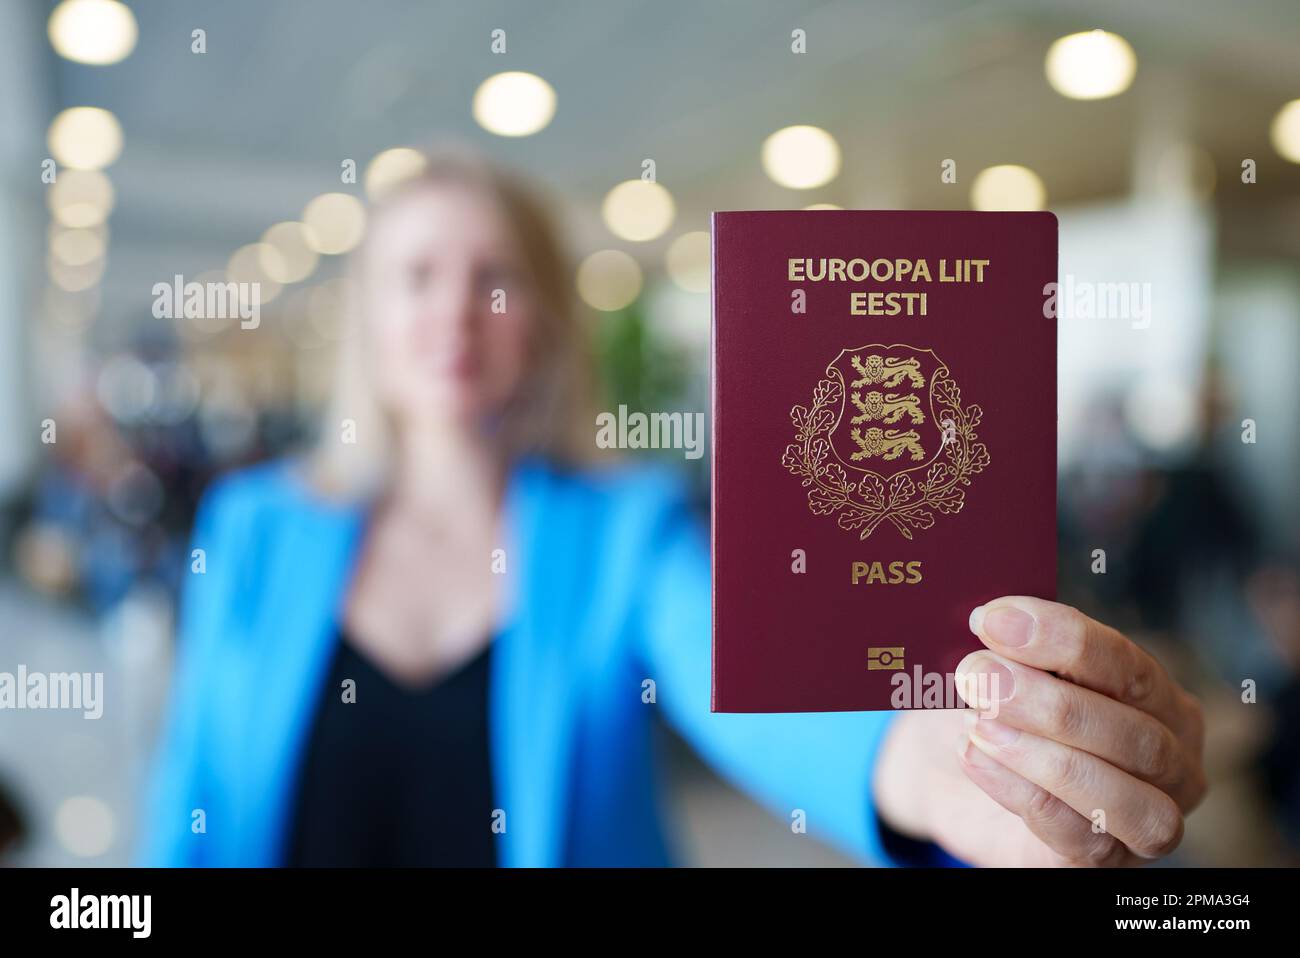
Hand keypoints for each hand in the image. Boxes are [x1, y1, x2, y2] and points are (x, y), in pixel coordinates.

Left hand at [872, 596, 1206, 865]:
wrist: (953, 773)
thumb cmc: (998, 708)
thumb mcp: (1007, 668)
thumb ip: (1015, 646)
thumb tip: (993, 618)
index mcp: (1159, 699)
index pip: (1128, 666)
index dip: (1063, 639)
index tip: (994, 619)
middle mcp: (1172, 762)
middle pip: (1133, 734)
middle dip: (1048, 702)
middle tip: (976, 674)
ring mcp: (1147, 821)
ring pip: (1123, 798)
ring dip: (1045, 757)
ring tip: (976, 723)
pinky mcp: (1103, 865)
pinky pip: (1080, 839)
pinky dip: (1023, 794)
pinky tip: (975, 756)